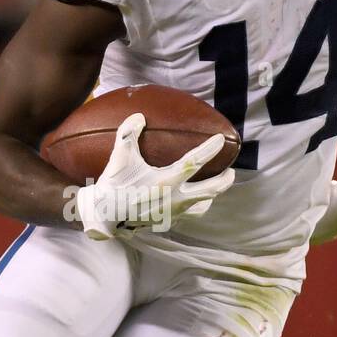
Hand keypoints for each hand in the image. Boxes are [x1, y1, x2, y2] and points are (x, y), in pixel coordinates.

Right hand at [76, 112, 234, 239]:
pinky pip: (190, 214)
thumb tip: (139, 116)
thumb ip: (128, 133)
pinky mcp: (168, 221)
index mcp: (166, 180)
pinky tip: (195, 202)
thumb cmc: (114, 184)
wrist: (105, 215)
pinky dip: (197, 206)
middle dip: (224, 180)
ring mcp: (173, 211)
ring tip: (217, 188)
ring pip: (202, 204)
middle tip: (231, 172)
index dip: (209, 150)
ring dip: (213, 195)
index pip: (194, 162)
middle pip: (210, 190)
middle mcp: (175, 198)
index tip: (221, 140)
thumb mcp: (120, 156)